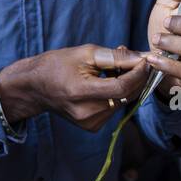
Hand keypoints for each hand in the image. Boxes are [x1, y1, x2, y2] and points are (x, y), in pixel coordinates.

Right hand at [0, 45, 150, 132]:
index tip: (146, 60)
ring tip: (112, 69)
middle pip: (126, 96)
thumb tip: (143, 57)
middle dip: (135, 77)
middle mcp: (87, 112)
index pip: (121, 87)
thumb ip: (116, 57)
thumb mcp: (85, 54)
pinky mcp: (92, 127)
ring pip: (122, 102)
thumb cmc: (57, 65)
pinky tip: (105, 83)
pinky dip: (116, 95)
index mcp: (81, 92)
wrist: (35, 88)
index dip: (138, 73)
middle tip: (130, 58)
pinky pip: (114, 108)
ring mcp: (90, 123)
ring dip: (126, 85)